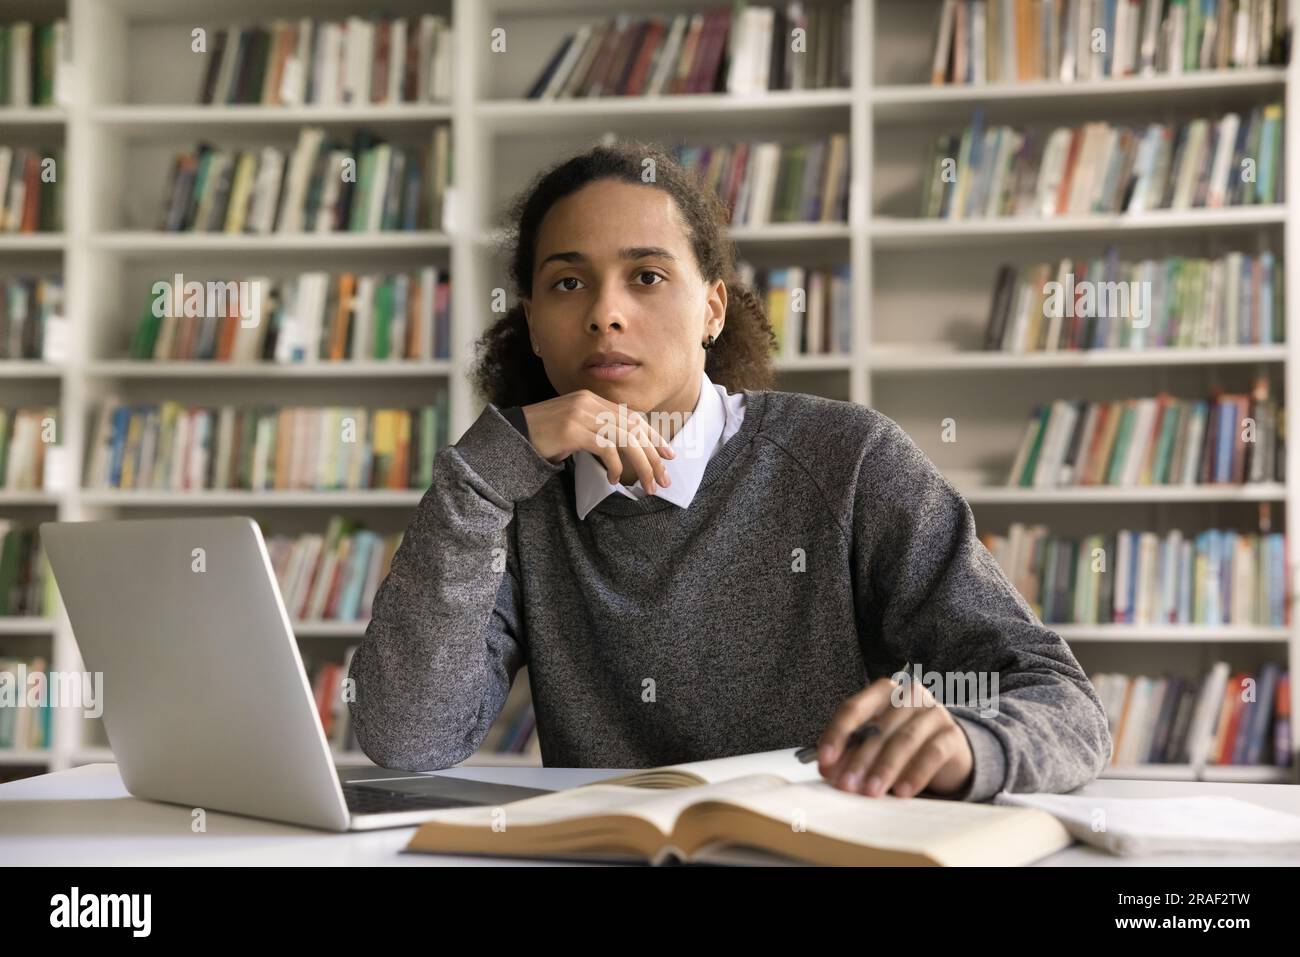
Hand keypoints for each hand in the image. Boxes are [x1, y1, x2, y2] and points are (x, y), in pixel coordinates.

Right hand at [520, 390, 675, 493]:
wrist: (512, 434)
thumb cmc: (544, 436)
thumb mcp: (575, 428)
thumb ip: (598, 431)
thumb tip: (626, 450)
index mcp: (592, 399)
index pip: (632, 417)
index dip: (653, 437)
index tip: (668, 455)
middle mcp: (589, 402)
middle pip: (633, 429)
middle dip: (653, 456)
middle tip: (664, 479)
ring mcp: (581, 414)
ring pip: (625, 439)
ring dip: (641, 465)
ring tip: (647, 485)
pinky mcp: (572, 429)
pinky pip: (605, 448)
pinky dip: (615, 466)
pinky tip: (615, 480)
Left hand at [816, 675, 973, 798]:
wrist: (946, 750)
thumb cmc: (899, 742)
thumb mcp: (872, 744)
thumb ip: (849, 752)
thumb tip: (829, 770)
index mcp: (882, 691)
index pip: (853, 708)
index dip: (837, 735)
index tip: (825, 761)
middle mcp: (908, 695)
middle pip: (878, 727)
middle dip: (859, 759)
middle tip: (846, 785)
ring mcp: (933, 712)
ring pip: (905, 740)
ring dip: (885, 768)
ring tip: (871, 792)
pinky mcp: (952, 734)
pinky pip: (932, 753)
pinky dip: (915, 773)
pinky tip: (902, 791)